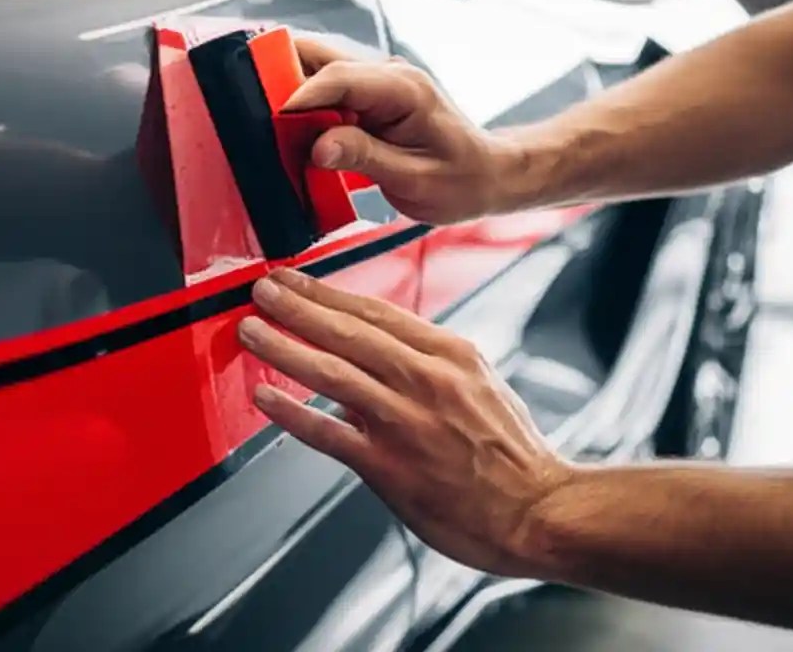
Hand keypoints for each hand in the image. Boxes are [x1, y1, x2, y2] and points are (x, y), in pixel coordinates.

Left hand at [237, 267, 573, 575]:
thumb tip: (374, 356)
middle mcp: (427, 380)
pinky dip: (293, 414)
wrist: (540, 512)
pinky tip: (265, 399)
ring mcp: (406, 422)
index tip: (296, 280)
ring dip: (285, 348)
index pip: (376, 312)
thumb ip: (428, 367)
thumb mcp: (480, 387)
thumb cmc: (512, 456)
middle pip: (349, 332)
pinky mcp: (390, 467)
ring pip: (333, 373)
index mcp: (451, 355)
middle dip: (298, 307)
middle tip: (263, 291)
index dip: (328, 293)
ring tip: (252, 331)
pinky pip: (330, 434)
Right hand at [286, 39, 516, 224]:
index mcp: (403, 90)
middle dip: (282, 78)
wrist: (487, 175)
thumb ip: (365, 159)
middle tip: (251, 111)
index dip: (301, 93)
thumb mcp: (414, 180)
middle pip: (320, 57)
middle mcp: (387, 76)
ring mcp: (376, 84)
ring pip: (316, 71)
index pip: (340, 76)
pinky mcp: (367, 99)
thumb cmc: (460, 181)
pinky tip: (290, 135)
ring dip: (289, 93)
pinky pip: (325, 93)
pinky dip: (303, 109)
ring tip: (266, 127)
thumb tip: (319, 148)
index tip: (271, 116)